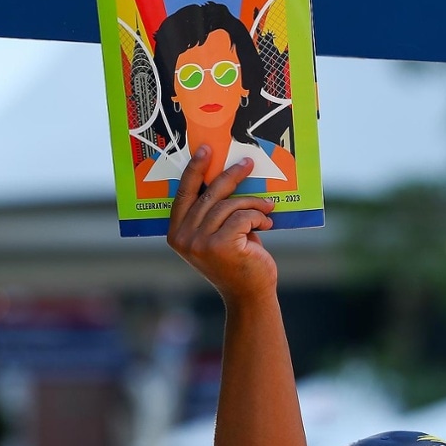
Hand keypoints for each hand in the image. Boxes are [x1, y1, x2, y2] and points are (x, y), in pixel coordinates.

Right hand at [167, 145, 277, 302]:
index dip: (194, 170)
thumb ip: (213, 214)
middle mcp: (184, 238)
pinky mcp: (221, 245)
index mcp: (176, 234)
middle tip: (248, 163)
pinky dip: (259, 216)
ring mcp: (200, 243)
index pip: (183, 194)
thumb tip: (227, 177)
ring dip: (253, 202)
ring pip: (230, 205)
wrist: (249, 294)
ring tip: (268, 206)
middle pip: (208, 195)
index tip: (206, 150)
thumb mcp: (217, 236)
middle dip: (231, 176)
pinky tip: (267, 224)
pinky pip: (243, 216)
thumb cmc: (236, 261)